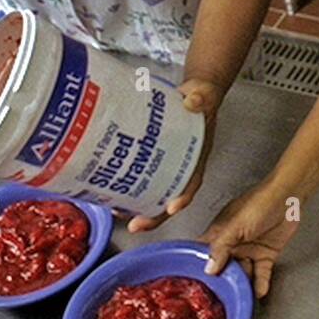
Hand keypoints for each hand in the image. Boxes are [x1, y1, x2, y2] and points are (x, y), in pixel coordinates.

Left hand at [127, 77, 220, 232]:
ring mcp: (166, 164)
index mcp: (198, 156)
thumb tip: (192, 101)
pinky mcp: (152, 157)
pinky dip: (129, 188)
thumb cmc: (202, 97)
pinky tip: (113, 192)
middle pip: (170, 198)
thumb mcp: (205, 95)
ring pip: (154, 193)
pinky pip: (142, 177)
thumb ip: (202, 97)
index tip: (172, 208)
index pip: (193, 182)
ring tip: (119, 214)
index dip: (183, 197)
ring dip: (138, 207)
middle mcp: (182, 166)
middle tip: (135, 225)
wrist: (193, 93)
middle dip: (154, 215)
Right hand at [200, 181, 300, 298]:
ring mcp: (249, 250)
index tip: (191, 284)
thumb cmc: (259, 203)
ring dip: (240, 286)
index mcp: (219, 233)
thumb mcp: (235, 225)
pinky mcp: (265, 255)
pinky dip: (260, 284)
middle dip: (220, 282)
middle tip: (216, 299)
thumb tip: (208, 268)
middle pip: (222, 267)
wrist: (289, 198)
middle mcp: (232, 244)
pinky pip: (261, 274)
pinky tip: (258, 293)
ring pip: (241, 273)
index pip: (202, 251)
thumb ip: (221, 247)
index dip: (196, 266)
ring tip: (238, 299)